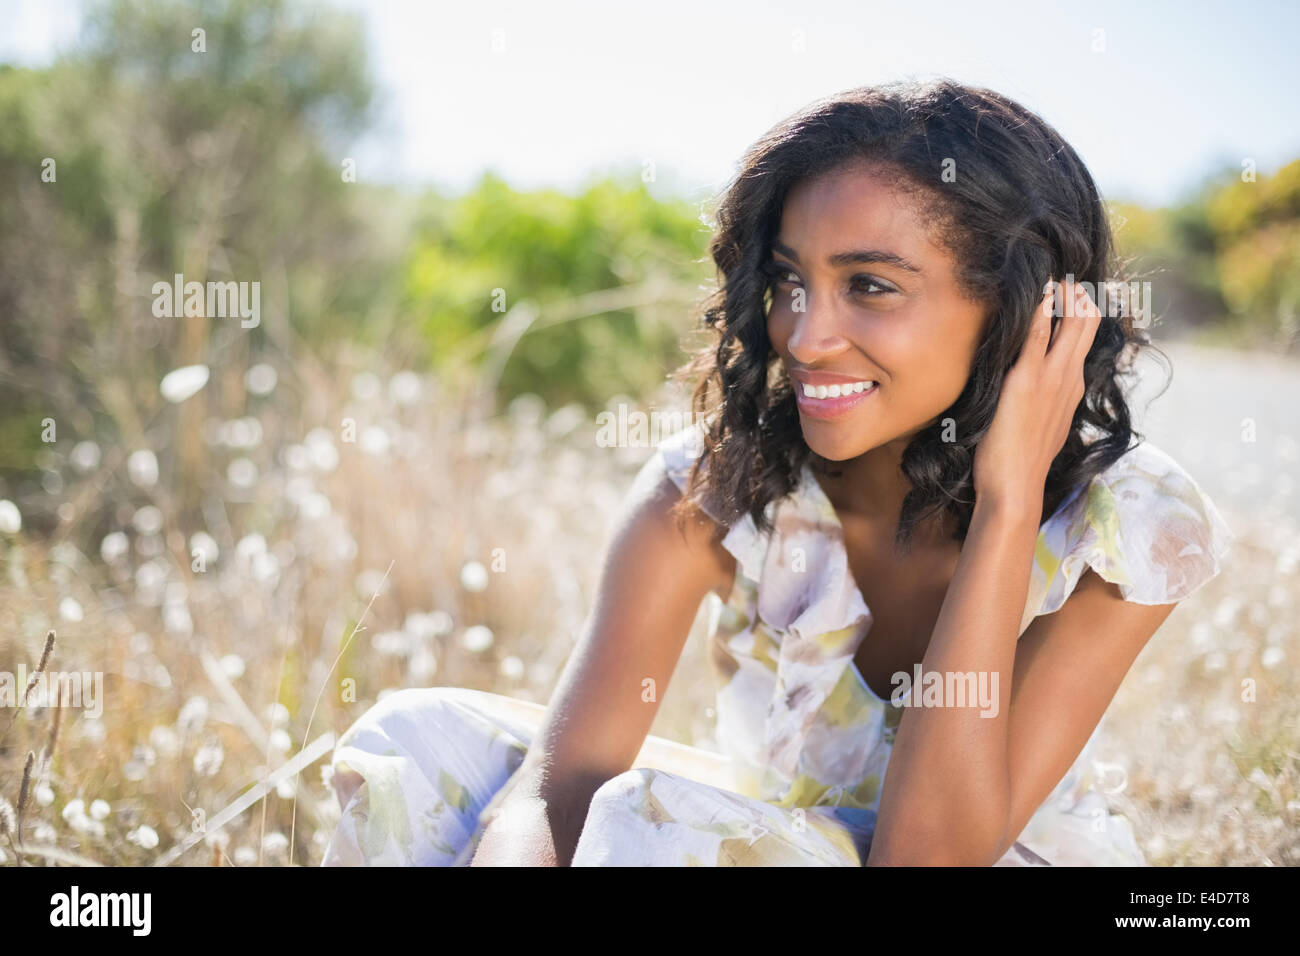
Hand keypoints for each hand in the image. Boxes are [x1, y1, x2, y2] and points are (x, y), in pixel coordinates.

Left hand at [973, 279, 1102, 506]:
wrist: (1016, 488)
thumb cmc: (1021, 463)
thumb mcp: (1044, 428)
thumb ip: (1047, 405)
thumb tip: (1041, 397)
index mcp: (1072, 388)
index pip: (1086, 340)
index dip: (1084, 312)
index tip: (1077, 291)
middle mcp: (1068, 378)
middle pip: (1087, 324)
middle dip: (1080, 295)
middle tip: (1070, 274)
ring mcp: (1051, 377)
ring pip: (1071, 323)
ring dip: (1066, 295)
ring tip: (1060, 273)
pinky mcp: (1027, 380)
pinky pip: (1038, 335)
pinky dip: (1043, 309)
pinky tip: (1044, 289)